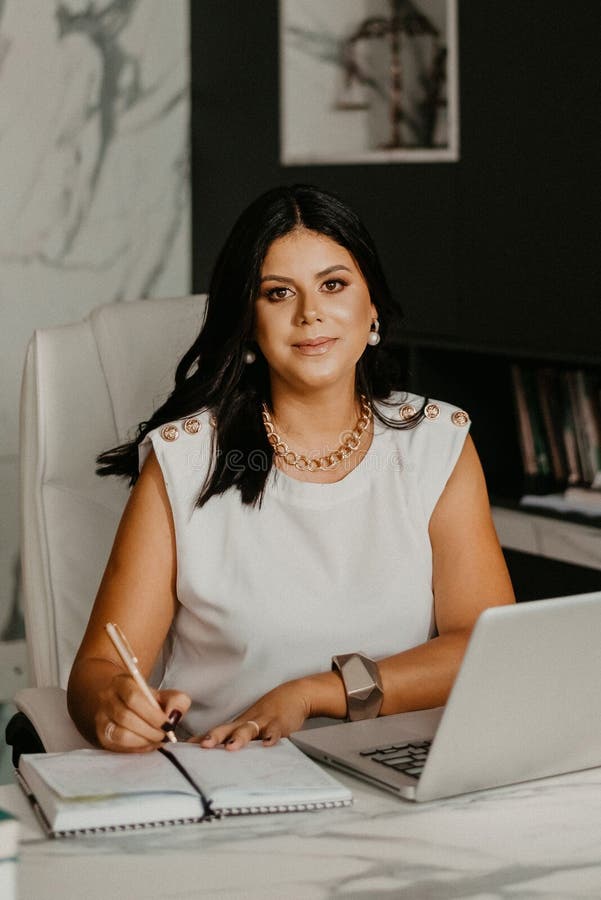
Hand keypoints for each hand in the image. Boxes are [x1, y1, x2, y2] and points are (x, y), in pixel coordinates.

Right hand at [95, 674, 190, 752]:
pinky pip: (118, 747)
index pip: (134, 698)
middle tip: (165, 734)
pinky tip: (148, 744)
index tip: (168, 724)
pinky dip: (137, 748)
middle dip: (150, 730)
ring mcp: (101, 718)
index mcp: (122, 683)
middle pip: (126, 718)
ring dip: (144, 741)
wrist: (122, 703)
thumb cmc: (146, 700)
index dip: (153, 715)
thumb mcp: (163, 695)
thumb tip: (174, 716)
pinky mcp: (101, 736)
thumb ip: (176, 701)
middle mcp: (107, 699)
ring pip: (120, 735)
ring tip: (157, 740)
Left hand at [190, 680, 311, 750]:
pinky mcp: (279, 723)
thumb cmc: (267, 713)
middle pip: (227, 729)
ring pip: (249, 729)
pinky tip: (268, 744)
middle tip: (203, 746)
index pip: (215, 732)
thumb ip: (231, 736)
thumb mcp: (248, 723)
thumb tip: (206, 748)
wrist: (293, 695)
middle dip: (214, 737)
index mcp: (237, 725)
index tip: (184, 749)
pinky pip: (274, 730)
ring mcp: (263, 721)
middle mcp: (246, 722)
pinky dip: (271, 737)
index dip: (200, 740)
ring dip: (240, 738)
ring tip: (231, 747)